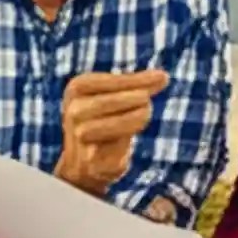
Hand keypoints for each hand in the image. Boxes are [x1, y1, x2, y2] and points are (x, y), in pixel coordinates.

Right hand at [57, 70, 169, 194]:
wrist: (82, 161)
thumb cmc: (105, 119)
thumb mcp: (118, 96)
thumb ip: (139, 86)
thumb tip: (163, 76)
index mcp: (77, 88)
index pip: (111, 81)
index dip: (137, 81)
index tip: (162, 78)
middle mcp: (73, 110)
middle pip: (110, 102)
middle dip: (135, 100)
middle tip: (148, 102)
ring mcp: (78, 136)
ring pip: (111, 125)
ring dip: (132, 121)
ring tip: (144, 116)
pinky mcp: (88, 160)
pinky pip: (111, 150)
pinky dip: (119, 146)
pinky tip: (123, 144)